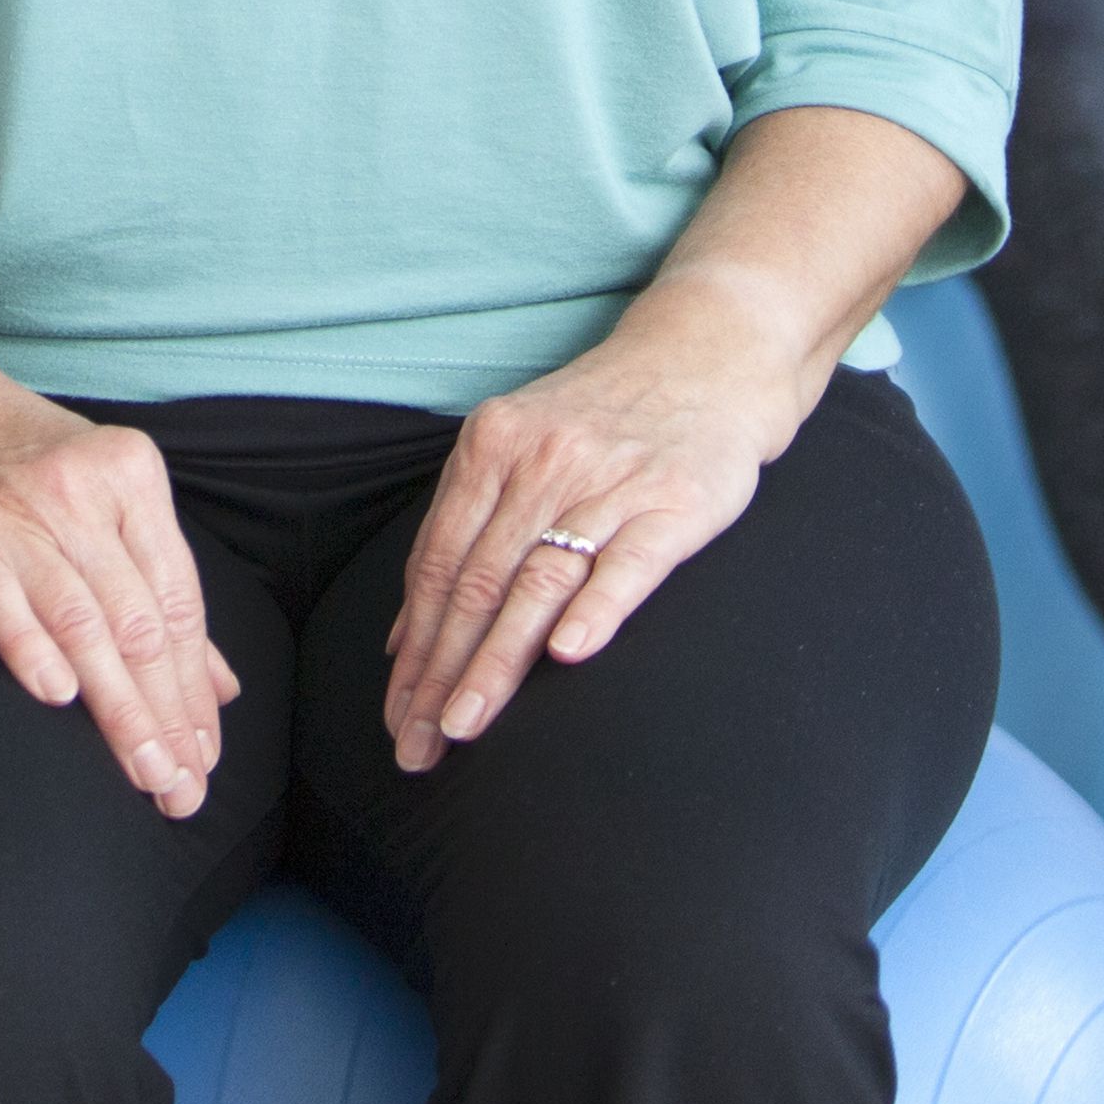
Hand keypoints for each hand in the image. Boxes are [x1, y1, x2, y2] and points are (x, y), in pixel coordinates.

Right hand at [0, 373, 239, 817]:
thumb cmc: (18, 461)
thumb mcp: (105, 499)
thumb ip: (161, 588)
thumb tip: (220, 686)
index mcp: (132, 478)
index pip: (177, 603)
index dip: (194, 689)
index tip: (206, 757)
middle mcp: (79, 492)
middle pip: (138, 622)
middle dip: (166, 715)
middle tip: (182, 789)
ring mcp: (12, 510)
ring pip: (81, 621)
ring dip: (118, 708)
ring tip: (143, 773)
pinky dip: (29, 645)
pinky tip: (57, 698)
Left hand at [382, 312, 790, 769]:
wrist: (704, 359)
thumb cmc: (601, 420)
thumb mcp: (517, 449)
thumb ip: (461, 532)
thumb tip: (404, 636)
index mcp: (489, 448)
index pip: (436, 565)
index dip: (414, 647)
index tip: (398, 714)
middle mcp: (540, 463)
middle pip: (476, 583)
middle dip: (441, 673)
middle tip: (419, 744)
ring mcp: (607, 483)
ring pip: (538, 584)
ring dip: (496, 661)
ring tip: (466, 724)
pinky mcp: (675, 502)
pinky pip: (628, 564)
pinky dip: (595, 609)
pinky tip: (568, 655)